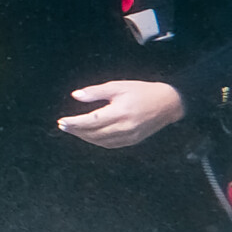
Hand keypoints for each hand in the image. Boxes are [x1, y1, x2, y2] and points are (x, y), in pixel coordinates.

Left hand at [56, 80, 185, 148]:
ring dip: (84, 137)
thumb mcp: (118, 86)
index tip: (62, 122)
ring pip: (100, 141)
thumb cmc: (142, 91)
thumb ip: (96, 92)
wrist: (169, 103)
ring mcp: (129, 136)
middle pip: (93, 133)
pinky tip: (89, 135)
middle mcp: (124, 127)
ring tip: (73, 130)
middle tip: (63, 126)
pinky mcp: (133, 141)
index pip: (91, 121)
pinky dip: (96, 141)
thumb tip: (75, 96)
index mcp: (120, 112)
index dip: (75, 123)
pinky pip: (110, 145)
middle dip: (76, 130)